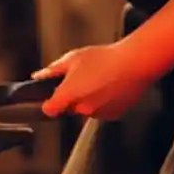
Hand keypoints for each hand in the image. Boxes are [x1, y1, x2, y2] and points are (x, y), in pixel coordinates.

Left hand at [34, 43, 157, 119]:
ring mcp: (99, 113)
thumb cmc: (105, 59)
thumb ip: (52, 70)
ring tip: (99, 81)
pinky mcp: (114, 115)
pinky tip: (110, 87)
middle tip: (83, 80)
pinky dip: (104, 103)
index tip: (52, 97)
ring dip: (89, 100)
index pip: (49, 110)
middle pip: (70, 108)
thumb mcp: (73, 58)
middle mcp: (82, 108)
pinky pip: (103, 111)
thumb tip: (39, 76)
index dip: (49, 103)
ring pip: (87, 109)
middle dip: (72, 97)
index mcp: (68, 95)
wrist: (135, 63)